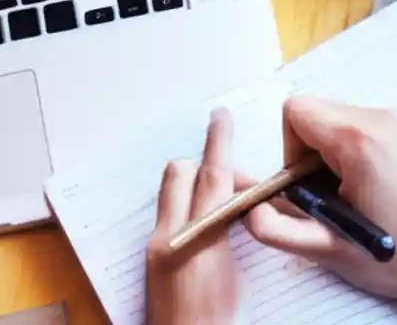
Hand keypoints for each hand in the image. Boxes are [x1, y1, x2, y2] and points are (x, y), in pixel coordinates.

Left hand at [145, 108, 239, 324]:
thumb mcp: (239, 279)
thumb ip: (235, 234)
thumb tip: (244, 205)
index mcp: (195, 241)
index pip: (211, 178)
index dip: (220, 142)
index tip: (221, 116)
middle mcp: (168, 238)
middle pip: (182, 175)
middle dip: (208, 167)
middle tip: (241, 187)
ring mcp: (155, 248)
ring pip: (174, 194)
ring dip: (199, 189)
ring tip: (229, 210)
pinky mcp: (152, 259)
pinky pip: (170, 216)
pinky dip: (190, 211)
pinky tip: (212, 230)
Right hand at [240, 97, 396, 324]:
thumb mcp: (326, 249)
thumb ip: (274, 227)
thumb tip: (246, 207)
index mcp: (360, 142)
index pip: (295, 111)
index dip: (289, 150)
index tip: (307, 183)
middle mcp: (383, 121)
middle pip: (315, 110)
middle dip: (308, 150)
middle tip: (328, 192)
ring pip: (336, 117)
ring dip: (329, 151)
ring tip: (351, 193)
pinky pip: (360, 124)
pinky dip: (352, 149)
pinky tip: (369, 187)